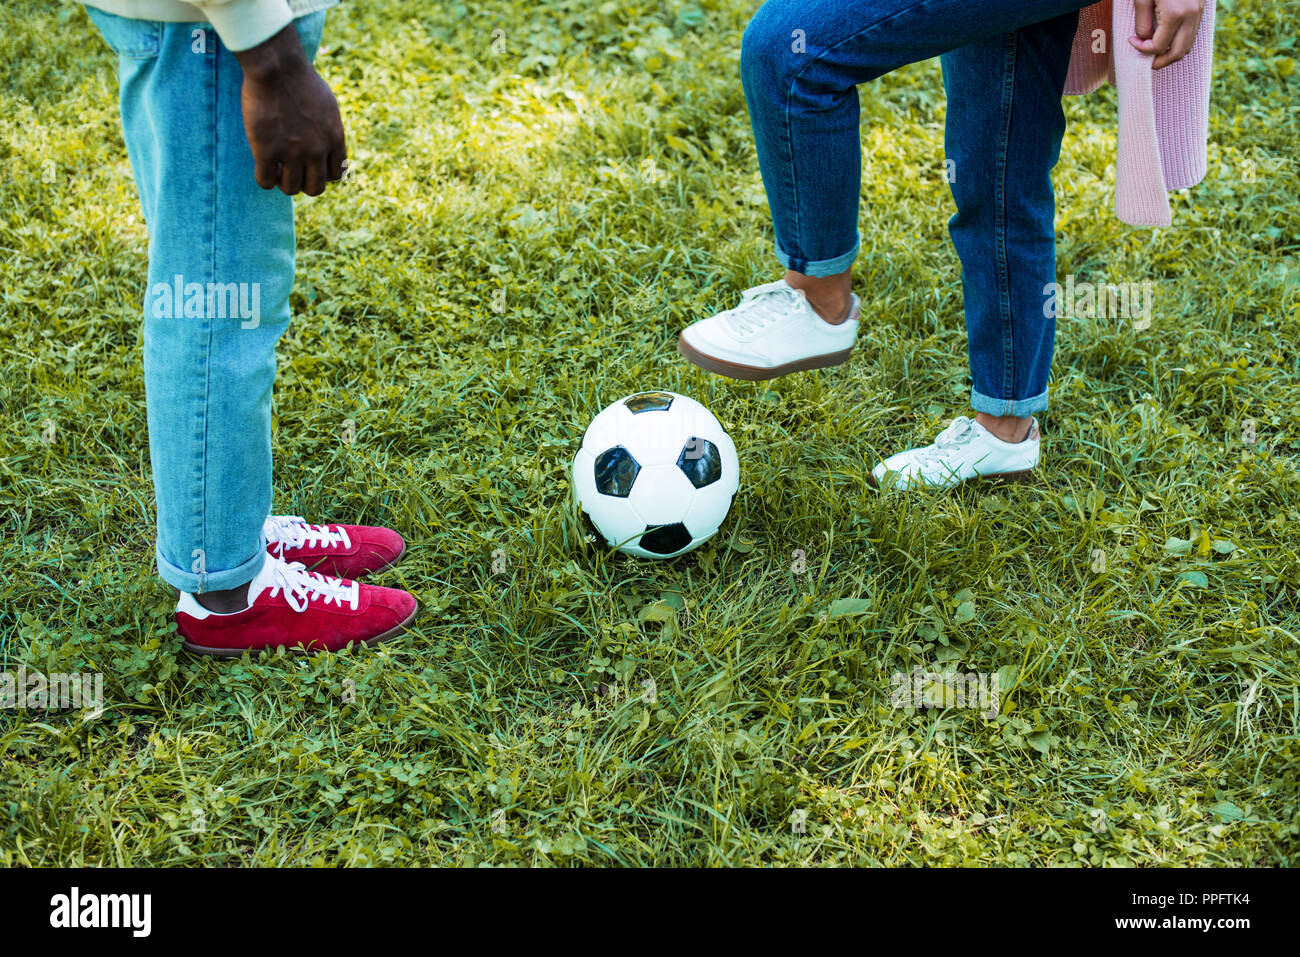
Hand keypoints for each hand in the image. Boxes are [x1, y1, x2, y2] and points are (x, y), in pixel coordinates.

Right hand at [234, 24, 345, 195]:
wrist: (277, 66)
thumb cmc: (300, 79)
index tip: (309, 165)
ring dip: (283, 183)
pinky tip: (261, 168)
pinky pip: (265, 181)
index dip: (322, 173)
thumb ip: (330, 129)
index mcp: (334, 139)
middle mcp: (316, 150)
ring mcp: (292, 152)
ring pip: (290, 188)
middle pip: (315, 188)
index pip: (336, 175)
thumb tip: (329, 145)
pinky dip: (264, 180)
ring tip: (275, 169)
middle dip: (303, 183)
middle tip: (291, 170)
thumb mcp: (328, 105)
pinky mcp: (266, 150)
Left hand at [1130, 0, 1206, 69]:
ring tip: (1155, 52)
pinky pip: (1192, 33)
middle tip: (1147, 62)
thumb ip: (1142, 21)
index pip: (1158, 47)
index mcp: (1175, 14)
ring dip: (1171, 53)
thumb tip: (1144, 39)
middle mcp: (1191, 15)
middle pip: (1178, 53)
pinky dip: (1179, 41)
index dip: (1142, 49)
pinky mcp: (1201, 8)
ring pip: (1188, 45)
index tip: (1131, 41)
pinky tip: (1166, 38)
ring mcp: (1199, 12)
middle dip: (1161, 61)